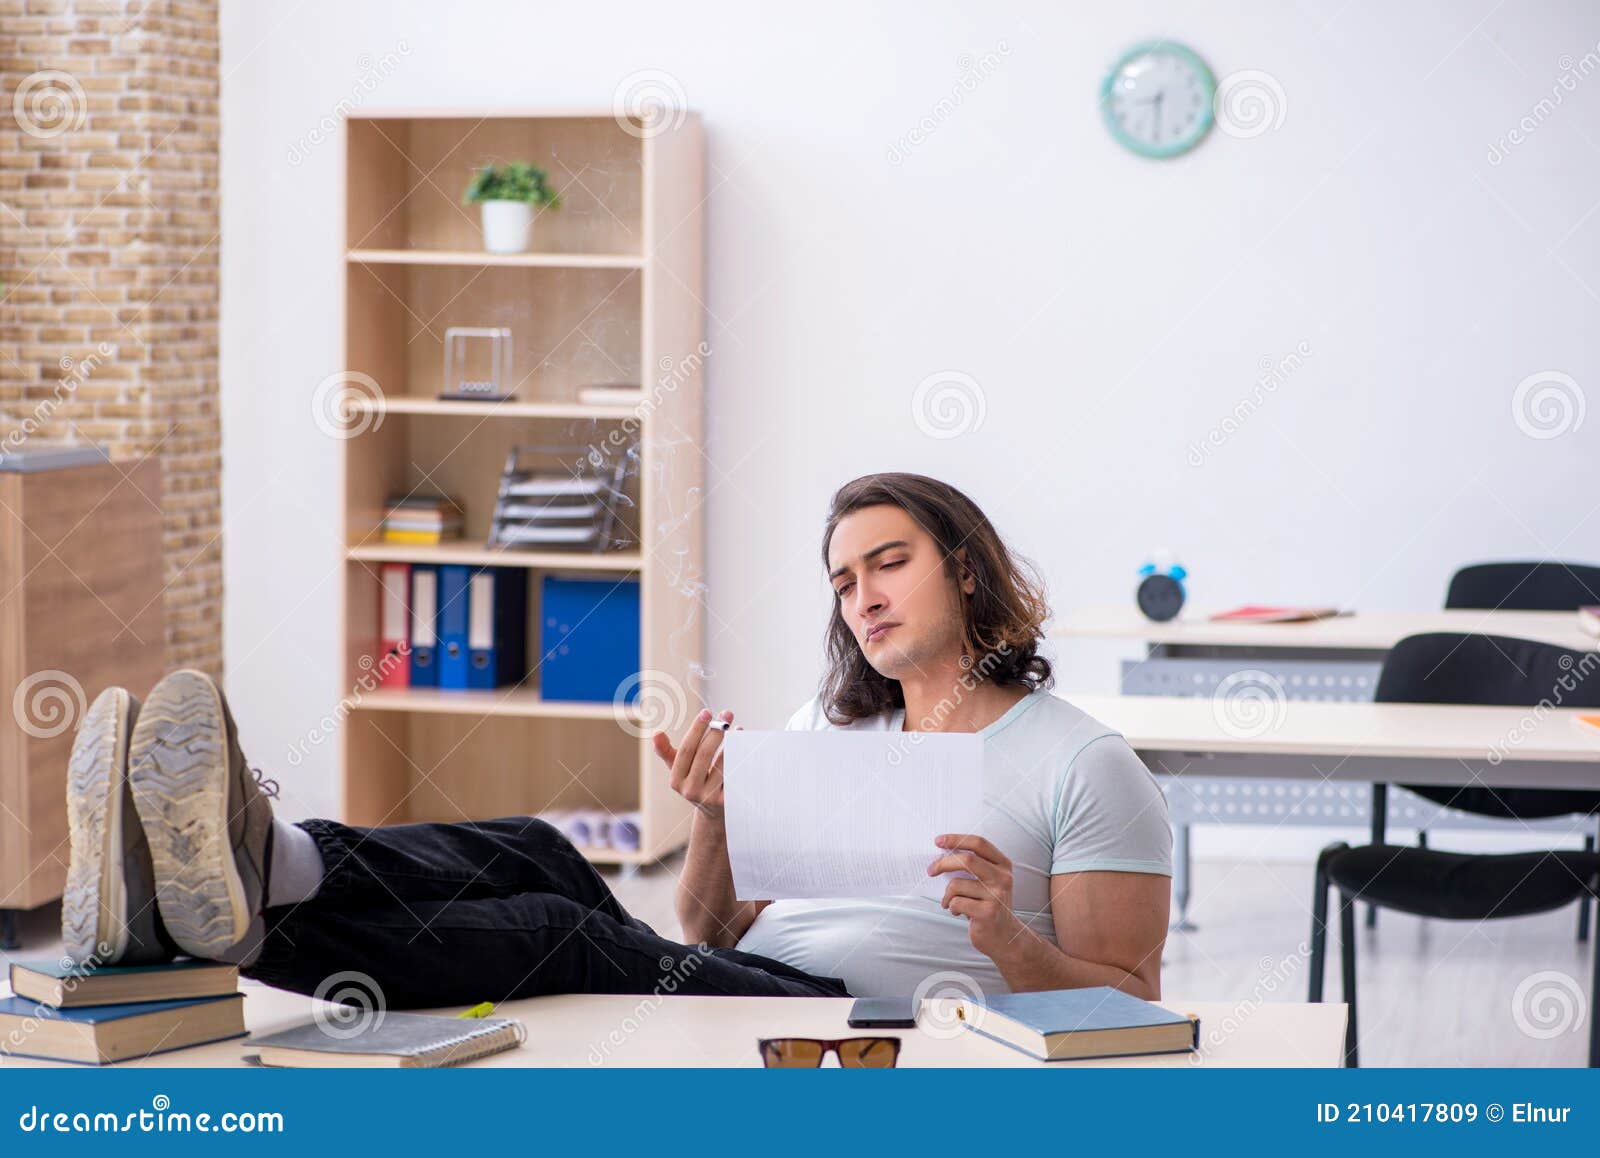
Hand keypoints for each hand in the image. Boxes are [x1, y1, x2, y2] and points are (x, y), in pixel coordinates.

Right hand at [652, 708, 738, 819]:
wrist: (713, 813)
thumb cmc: (695, 782)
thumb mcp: (679, 769)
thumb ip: (666, 751)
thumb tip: (656, 733)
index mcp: (676, 780)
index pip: (686, 750)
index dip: (696, 729)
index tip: (707, 712)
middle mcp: (690, 790)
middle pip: (704, 755)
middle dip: (716, 731)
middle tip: (727, 715)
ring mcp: (709, 797)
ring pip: (722, 764)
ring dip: (732, 743)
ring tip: (737, 729)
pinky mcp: (727, 802)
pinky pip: (735, 774)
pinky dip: (741, 758)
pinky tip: (745, 746)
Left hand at [927, 833, 1025, 962]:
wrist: (1005, 937)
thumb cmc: (989, 905)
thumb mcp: (988, 881)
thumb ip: (974, 866)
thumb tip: (942, 854)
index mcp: (1003, 865)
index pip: (979, 844)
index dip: (956, 839)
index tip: (938, 841)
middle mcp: (1003, 878)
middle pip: (967, 860)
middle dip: (943, 863)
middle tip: (931, 870)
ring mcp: (997, 896)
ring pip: (957, 885)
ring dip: (947, 895)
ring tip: (951, 902)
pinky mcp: (988, 913)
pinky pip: (957, 903)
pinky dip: (951, 907)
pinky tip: (958, 912)